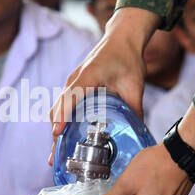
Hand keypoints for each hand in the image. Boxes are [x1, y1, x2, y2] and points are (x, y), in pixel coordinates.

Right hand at [49, 8, 156, 153]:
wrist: (122, 37)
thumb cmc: (128, 57)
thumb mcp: (135, 84)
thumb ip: (136, 108)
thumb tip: (140, 132)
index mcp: (88, 76)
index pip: (70, 98)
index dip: (62, 117)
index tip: (57, 134)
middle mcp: (75, 79)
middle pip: (58, 108)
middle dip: (55, 132)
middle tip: (55, 156)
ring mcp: (72, 81)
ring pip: (57, 107)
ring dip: (55, 128)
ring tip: (56, 152)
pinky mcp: (74, 83)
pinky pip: (62, 103)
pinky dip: (60, 119)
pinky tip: (64, 134)